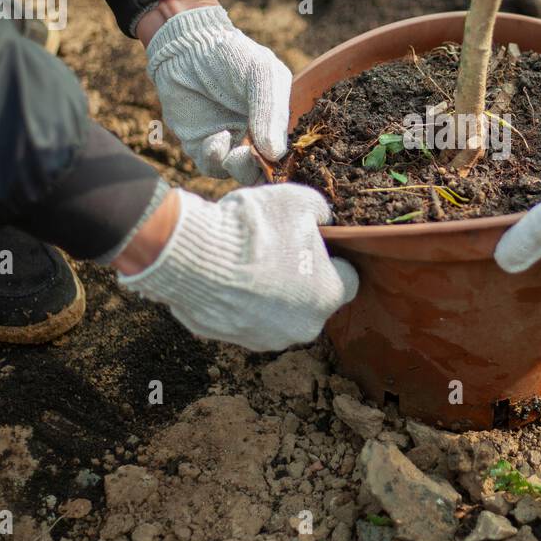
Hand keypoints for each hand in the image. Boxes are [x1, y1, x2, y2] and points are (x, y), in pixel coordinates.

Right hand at [118, 185, 357, 351]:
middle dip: (299, 277)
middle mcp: (302, 327)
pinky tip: (225, 274)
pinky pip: (243, 317)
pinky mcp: (231, 339)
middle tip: (276, 248)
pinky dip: (238, 300)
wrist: (195, 256)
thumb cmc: (255, 229)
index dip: (331, 257)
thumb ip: (320, 212)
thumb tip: (320, 219)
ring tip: (247, 260)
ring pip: (276, 312)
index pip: (346, 279)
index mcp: (328, 296)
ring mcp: (265, 338)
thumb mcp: (300, 201)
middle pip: (310, 299)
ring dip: (268, 291)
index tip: (313, 243)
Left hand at [145, 2, 291, 184]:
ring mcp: (229, 143)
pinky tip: (216, 139)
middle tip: (252, 157)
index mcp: (276, 121)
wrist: (187, 46)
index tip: (278, 161)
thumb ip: (271, 113)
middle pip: (266, 170)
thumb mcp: (263, 74)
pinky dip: (216, 160)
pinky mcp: (201, 146)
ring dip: (240, 168)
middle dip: (261, 170)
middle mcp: (255, 136)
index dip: (285, 163)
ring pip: (240, 173)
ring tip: (236, 150)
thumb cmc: (232, 55)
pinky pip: (212, 167)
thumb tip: (274, 154)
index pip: (287, 153)